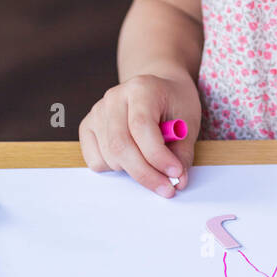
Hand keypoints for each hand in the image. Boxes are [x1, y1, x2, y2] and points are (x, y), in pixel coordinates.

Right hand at [79, 73, 200, 196]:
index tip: (176, 173)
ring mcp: (98, 111)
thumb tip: (177, 182)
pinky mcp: (87, 126)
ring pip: (109, 157)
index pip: (142, 127)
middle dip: (145, 173)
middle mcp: (114, 97)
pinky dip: (115, 168)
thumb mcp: (188, 121)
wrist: (157, 89)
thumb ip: (183, 152)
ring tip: (152, 162)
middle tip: (167, 187)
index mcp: (141, 88)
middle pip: (121, 145)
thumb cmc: (173, 102)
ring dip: (133, 171)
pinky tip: (132, 157)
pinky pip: (95, 160)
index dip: (158, 155)